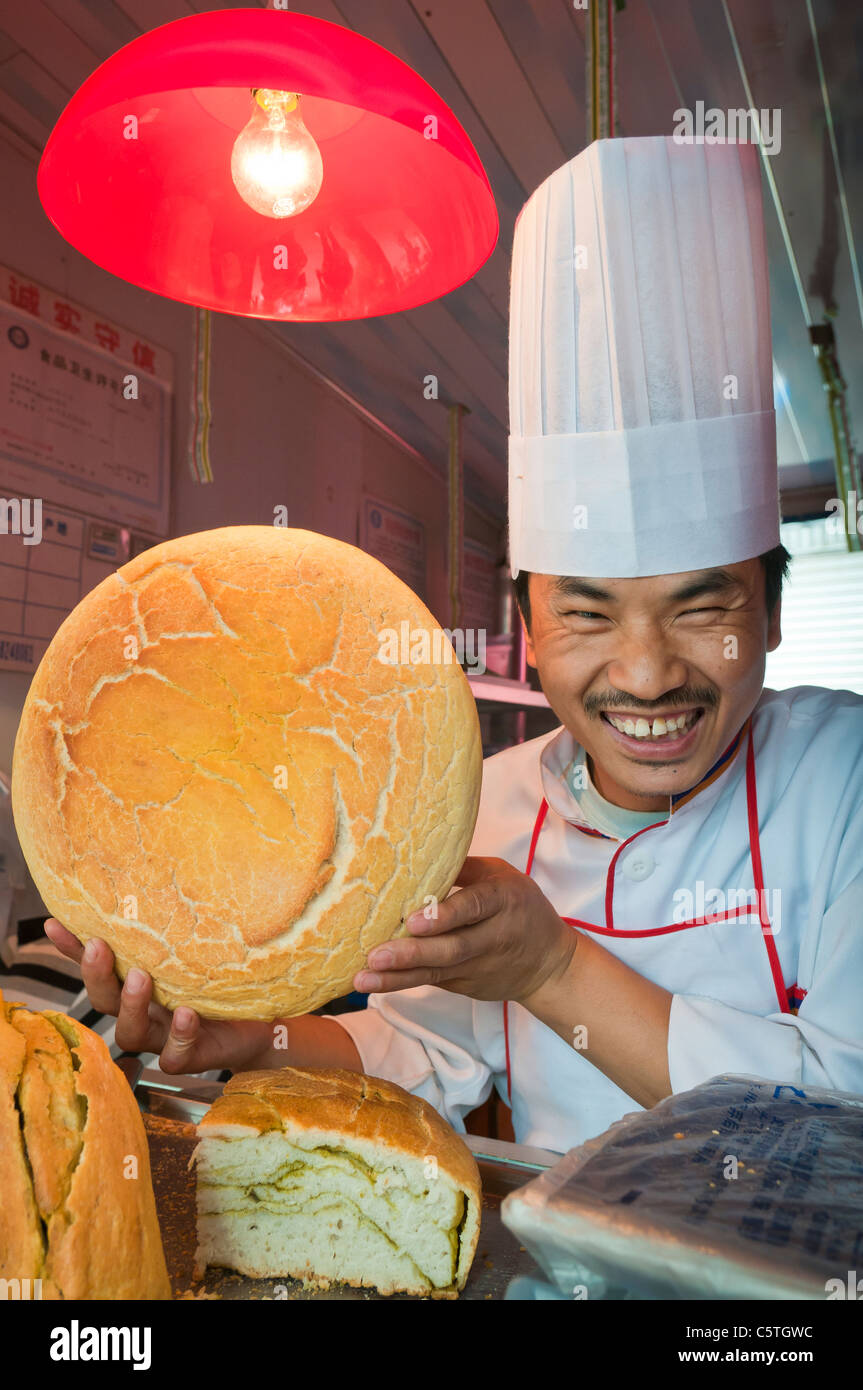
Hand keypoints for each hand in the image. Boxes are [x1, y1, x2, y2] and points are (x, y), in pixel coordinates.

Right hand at [43, 919, 273, 1074]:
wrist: (263, 1026)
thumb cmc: (225, 984)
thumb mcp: (198, 954)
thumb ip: (175, 934)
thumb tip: (160, 884)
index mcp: (138, 985)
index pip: (98, 966)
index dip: (72, 950)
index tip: (54, 924)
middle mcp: (145, 1012)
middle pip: (104, 1001)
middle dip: (97, 975)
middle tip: (99, 948)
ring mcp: (163, 1038)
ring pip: (131, 1032)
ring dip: (131, 1005)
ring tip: (140, 978)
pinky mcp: (189, 1057)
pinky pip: (174, 1054)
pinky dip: (178, 1034)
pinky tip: (186, 1014)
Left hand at [353, 857, 576, 1003]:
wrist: (549, 962)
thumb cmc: (519, 906)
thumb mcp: (502, 876)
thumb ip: (465, 868)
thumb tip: (417, 855)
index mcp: (503, 901)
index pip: (473, 907)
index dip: (444, 916)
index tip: (412, 921)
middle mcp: (491, 937)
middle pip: (451, 948)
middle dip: (411, 953)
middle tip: (376, 954)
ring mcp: (478, 966)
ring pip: (436, 972)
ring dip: (397, 977)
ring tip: (363, 978)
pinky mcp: (465, 984)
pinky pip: (433, 981)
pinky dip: (402, 982)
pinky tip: (373, 982)